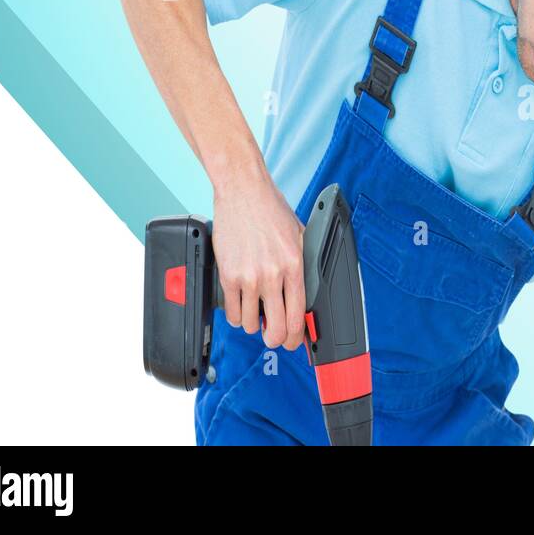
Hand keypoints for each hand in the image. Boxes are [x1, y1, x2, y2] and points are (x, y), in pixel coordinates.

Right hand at [211, 170, 305, 350]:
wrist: (244, 192)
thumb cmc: (271, 211)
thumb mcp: (300, 236)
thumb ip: (303, 265)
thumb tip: (306, 293)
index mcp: (294, 266)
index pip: (298, 316)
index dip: (296, 337)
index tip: (294, 341)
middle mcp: (273, 274)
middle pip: (276, 329)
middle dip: (276, 339)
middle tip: (273, 336)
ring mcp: (249, 277)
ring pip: (250, 324)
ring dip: (253, 324)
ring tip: (256, 313)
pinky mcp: (228, 275)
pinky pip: (231, 312)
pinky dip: (236, 315)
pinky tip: (241, 305)